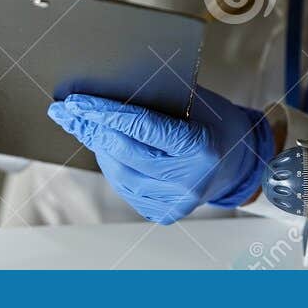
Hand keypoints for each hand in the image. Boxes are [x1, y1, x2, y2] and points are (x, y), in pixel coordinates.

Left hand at [47, 90, 273, 223]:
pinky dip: (112, 166)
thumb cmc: (219, 126)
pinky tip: (106, 149)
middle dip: (91, 128)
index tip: (78, 102)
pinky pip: (125, 188)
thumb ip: (158, 100)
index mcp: (199, 149)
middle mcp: (186, 181)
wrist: (240, 162)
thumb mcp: (196, 104)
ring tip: (85, 126)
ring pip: (117, 173)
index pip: (141, 127)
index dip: (104, 112)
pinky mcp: (163, 213)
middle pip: (123, 152)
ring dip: (98, 147)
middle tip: (66, 111)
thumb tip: (109, 93)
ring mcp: (173, 202)